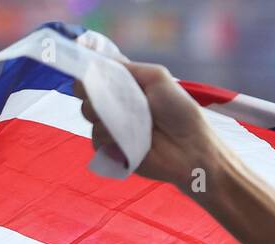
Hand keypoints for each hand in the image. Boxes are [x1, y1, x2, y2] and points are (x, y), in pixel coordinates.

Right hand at [72, 61, 225, 190]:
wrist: (191, 149)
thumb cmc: (181, 113)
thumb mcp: (158, 78)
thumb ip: (128, 68)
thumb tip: (97, 62)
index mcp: (125, 85)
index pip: (94, 72)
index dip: (86, 69)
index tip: (83, 66)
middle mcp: (115, 104)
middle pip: (84, 91)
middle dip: (90, 90)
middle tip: (108, 95)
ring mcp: (113, 127)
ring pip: (88, 113)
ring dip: (104, 114)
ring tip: (130, 121)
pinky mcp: (113, 150)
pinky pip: (96, 139)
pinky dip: (108, 137)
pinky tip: (127, 139)